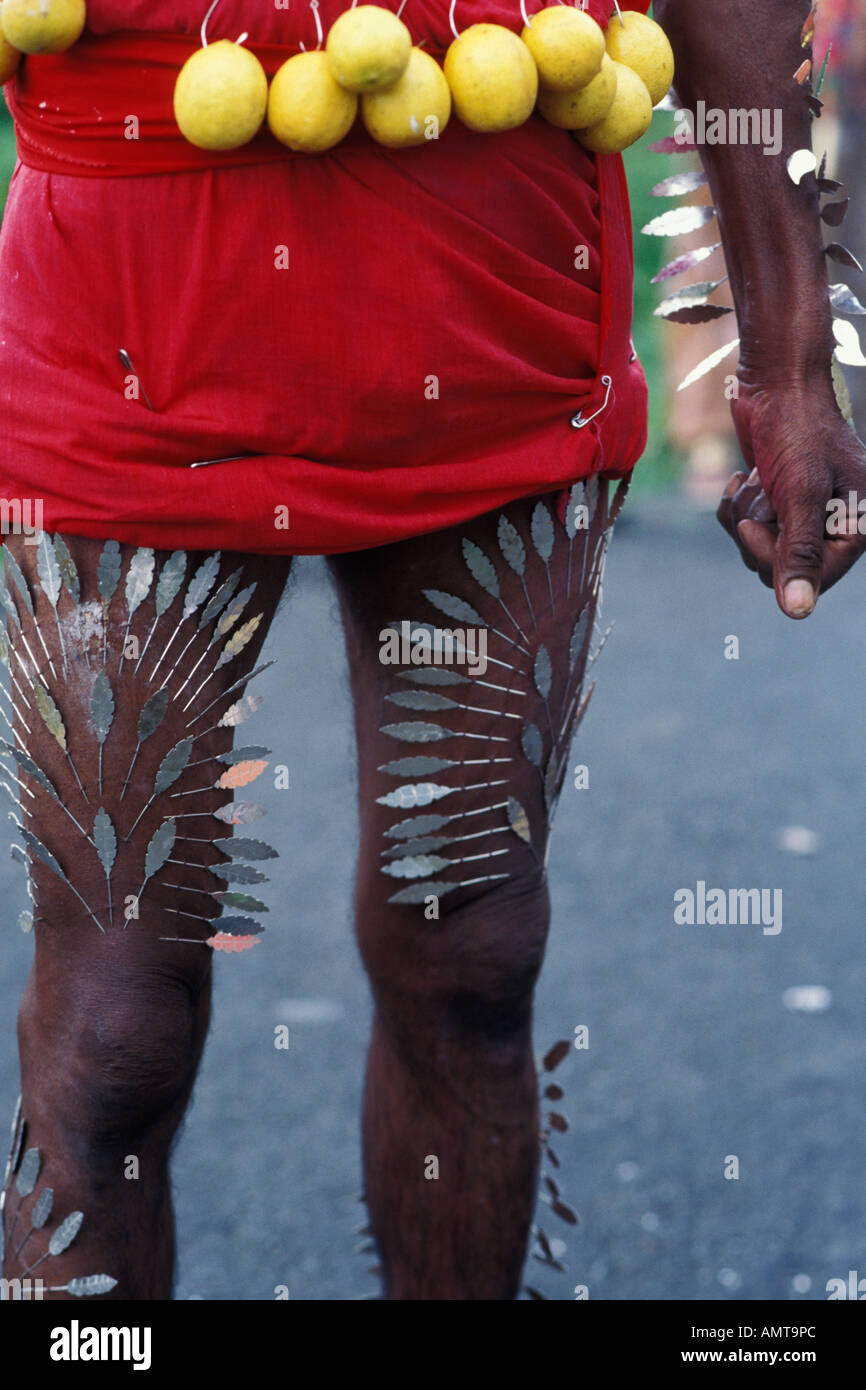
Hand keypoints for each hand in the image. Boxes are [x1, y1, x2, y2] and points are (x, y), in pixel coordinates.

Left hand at [716, 380, 865, 618]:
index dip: (779, 562)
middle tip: (760, 498)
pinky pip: (741, 528)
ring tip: (756, 480)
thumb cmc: (797, 429)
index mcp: (856, 523)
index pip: (815, 580)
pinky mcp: (772, 502)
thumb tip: (798, 610)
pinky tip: (740, 478)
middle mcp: (832, 523)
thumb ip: (801, 552)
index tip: (754, 530)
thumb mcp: (800, 492)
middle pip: (781, 570)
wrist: (774, 380)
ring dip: (744, 515)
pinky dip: (732, 505)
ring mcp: (800, 513)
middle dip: (758, 536)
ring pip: (757, 550)